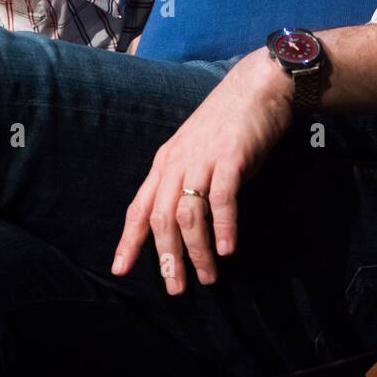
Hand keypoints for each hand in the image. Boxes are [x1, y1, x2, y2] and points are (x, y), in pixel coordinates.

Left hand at [110, 49, 294, 293]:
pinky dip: (223, 226)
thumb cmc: (228, 124)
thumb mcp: (197, 153)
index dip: (129, 240)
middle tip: (175, 288)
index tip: (120, 270)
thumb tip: (188, 225)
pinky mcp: (231, 157)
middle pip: (162, 218)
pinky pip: (222, 198)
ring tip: (208, 278)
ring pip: (189, 214)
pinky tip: (227, 249)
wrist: (256, 88)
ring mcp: (203, 159)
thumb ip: (188, 184)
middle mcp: (178, 162)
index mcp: (166, 163)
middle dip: (167, 258)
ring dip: (197, 250)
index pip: (139, 207)